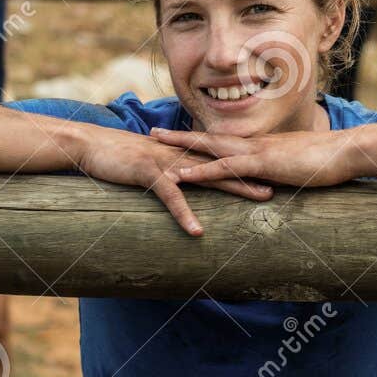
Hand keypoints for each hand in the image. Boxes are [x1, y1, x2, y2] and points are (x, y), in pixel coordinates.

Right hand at [76, 129, 271, 236]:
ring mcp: (168, 163)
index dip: (249, 165)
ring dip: (235, 188)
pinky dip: (184, 214)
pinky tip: (197, 230)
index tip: (275, 171)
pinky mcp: (149, 173)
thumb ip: (174, 170)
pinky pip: (171, 196)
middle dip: (255, 173)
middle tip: (284, 181)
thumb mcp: (154, 164)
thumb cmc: (122, 157)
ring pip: (208, 177)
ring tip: (260, 199)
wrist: (92, 145)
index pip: (223, 159)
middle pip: (226, 165)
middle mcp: (183, 156)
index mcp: (185, 155)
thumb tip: (189, 181)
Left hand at [157, 127, 370, 188]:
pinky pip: (224, 167)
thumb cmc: (332, 161)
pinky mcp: (262, 164)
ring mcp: (257, 152)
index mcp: (264, 146)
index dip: (203, 139)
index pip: (227, 141)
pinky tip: (182, 175)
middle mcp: (255, 144)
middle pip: (210, 138)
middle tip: (154, 133)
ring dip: (181, 147)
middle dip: (181, 137)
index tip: (181, 137)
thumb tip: (282, 181)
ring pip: (210, 148)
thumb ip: (289, 172)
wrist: (348, 151)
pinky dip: (201, 170)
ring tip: (155, 146)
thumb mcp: (304, 167)